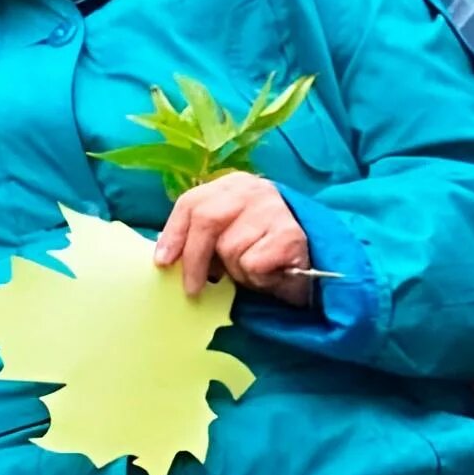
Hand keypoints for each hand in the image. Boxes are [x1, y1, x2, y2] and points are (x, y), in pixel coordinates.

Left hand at [153, 172, 312, 307]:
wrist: (311, 264)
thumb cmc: (259, 250)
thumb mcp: (226, 236)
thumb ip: (198, 236)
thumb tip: (164, 254)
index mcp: (231, 185)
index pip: (191, 202)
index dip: (173, 233)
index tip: (162, 261)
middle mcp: (253, 190)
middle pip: (206, 220)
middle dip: (194, 259)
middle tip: (192, 289)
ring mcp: (274, 209)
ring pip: (230, 247)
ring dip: (235, 270)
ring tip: (250, 270)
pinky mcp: (290, 234)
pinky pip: (252, 263)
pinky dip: (255, 277)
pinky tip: (269, 272)